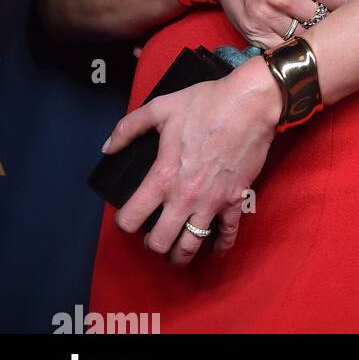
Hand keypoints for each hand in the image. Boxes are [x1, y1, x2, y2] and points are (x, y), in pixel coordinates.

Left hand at [101, 59, 281, 265]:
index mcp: (163, 177)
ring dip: (180, 255)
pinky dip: (220, 247)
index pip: (131, 218)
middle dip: (152, 243)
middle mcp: (185, 198)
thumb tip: (107, 147)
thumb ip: (129, 127)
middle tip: (154, 234)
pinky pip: (227, 235)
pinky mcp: (236, 201)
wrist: (250, 104)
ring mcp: (212, 203)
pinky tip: (214, 250)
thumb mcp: (162, 107)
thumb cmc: (206, 104)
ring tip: (176, 251)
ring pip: (190, 246)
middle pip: (159, 242)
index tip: (128, 217)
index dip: (123, 222)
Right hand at [201, 0, 355, 48]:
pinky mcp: (254, 31)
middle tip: (344, 25)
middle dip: (336, 23)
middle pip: (326, 22)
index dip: (353, 6)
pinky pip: (284, 48)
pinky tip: (300, 40)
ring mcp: (267, 15)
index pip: (343, 0)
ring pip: (307, 39)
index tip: (357, 8)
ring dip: (316, 37)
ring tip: (322, 32)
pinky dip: (294, 46)